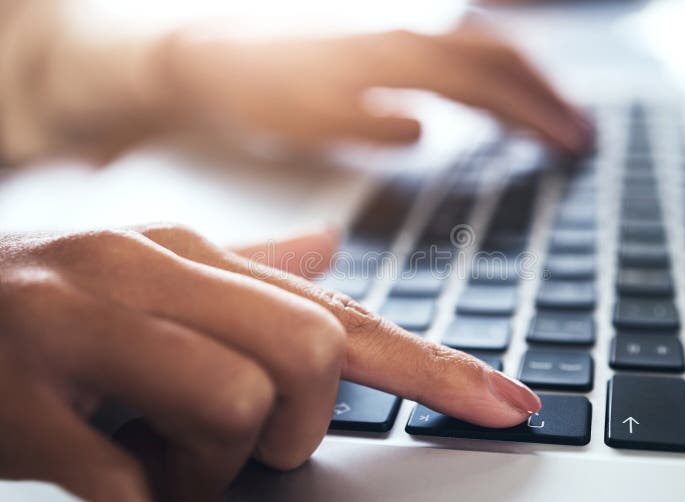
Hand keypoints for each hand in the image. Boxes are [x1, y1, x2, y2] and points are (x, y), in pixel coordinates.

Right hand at [0, 225, 540, 501]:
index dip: (438, 366)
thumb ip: (246, 272)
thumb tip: (329, 251)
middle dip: (299, 422)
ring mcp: (85, 329)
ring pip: (237, 407)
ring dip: (212, 463)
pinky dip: (142, 499)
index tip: (514, 404)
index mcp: (193, 256)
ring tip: (158, 453)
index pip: (345, 314)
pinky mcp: (25, 403)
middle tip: (241, 438)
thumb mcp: (150, 278)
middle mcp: (150, 274)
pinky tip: (107, 475)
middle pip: (312, 352)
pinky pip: (132, 480)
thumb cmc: (49, 309)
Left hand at [159, 28, 592, 153]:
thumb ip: (366, 123)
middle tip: (581, 136)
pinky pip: (456, 41)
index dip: (535, 113)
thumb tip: (419, 131)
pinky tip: (494, 88)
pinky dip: (490, 65)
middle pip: (498, 53)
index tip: (572, 145)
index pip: (484, 79)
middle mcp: (403, 23)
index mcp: (391, 47)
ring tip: (554, 112)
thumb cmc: (253, 88)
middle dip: (545, 95)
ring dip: (525, 76)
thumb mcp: (302, 117)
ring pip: (482, 40)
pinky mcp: (390, 30)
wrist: (211, 48)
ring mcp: (398, 21)